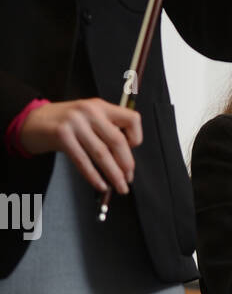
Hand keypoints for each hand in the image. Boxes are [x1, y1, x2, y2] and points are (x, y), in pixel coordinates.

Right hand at [18, 100, 141, 194]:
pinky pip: (83, 160)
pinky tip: (101, 185)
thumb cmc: (65, 123)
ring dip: (114, 174)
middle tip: (128, 179)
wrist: (33, 120)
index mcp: (101, 106)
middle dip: (126, 164)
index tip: (132, 151)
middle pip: (118, 141)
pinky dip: (94, 176)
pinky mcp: (62, 135)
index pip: (131, 119)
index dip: (136, 137)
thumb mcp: (89, 117)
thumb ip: (107, 129)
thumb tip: (126, 158)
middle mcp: (90, 111)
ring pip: (102, 153)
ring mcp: (75, 123)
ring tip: (120, 187)